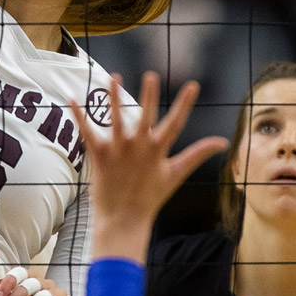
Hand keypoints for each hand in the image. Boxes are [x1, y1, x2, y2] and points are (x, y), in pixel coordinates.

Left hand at [78, 73, 228, 262]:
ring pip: (115, 120)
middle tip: (151, 75)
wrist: (123, 220)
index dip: (184, 104)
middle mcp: (139, 148)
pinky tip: (72, 98)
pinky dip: (79, 116)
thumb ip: (197, 154)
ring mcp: (118, 152)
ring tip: (113, 77)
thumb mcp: (176, 174)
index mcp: (158, 151)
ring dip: (113, 98)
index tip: (192, 85)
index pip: (175, 123)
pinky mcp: (99, 156)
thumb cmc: (151, 196)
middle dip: (148, 96)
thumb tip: (223, 142)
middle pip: (145, 117)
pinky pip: (88, 132)